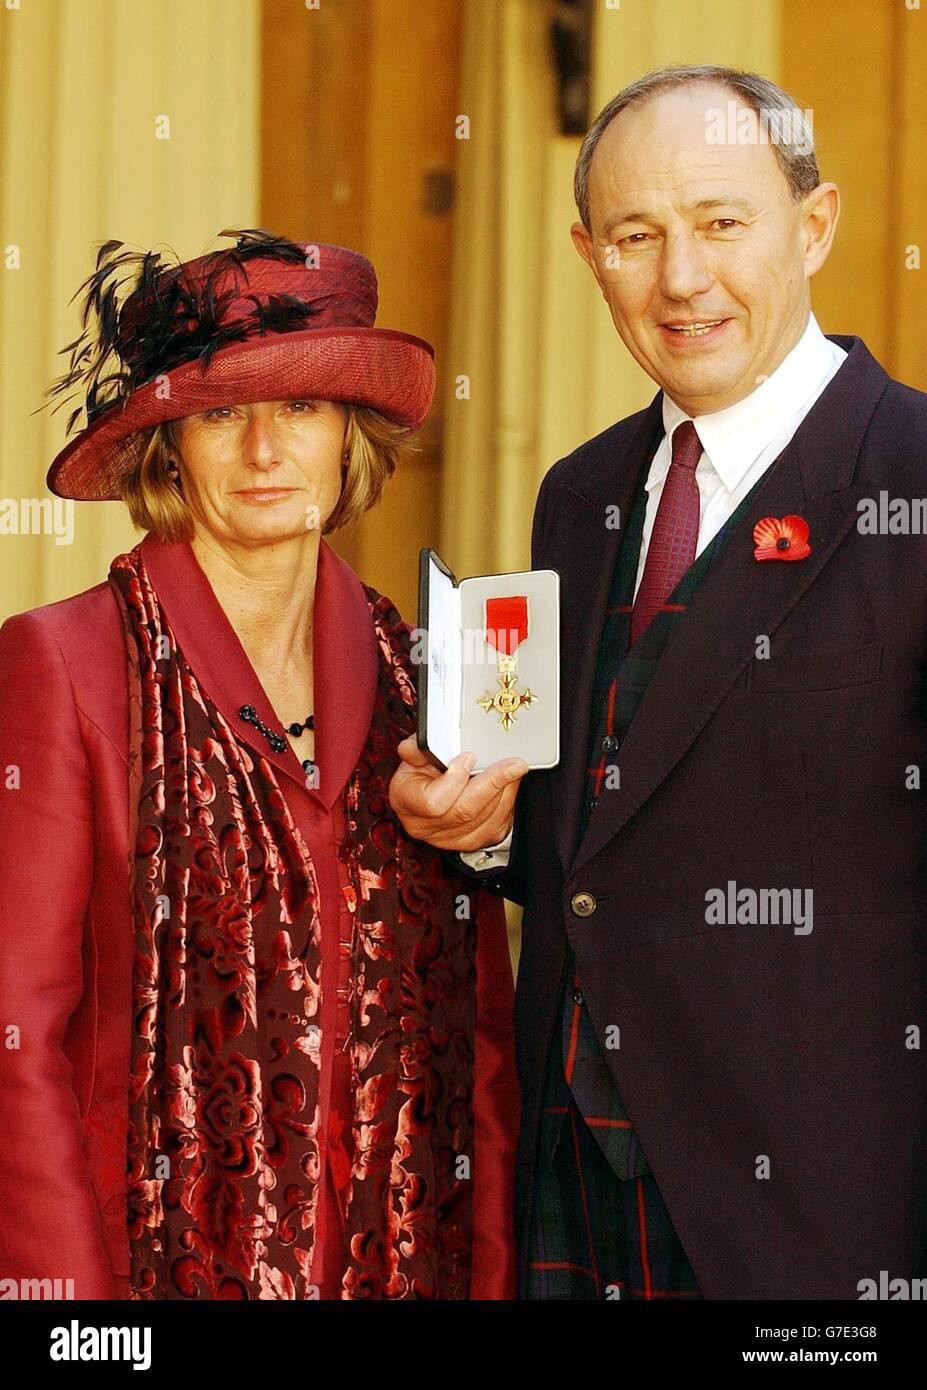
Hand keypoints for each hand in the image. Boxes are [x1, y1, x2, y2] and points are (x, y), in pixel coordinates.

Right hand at [389, 735, 529, 850]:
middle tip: (512, 764)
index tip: (469, 757)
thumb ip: (418, 747)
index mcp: (405, 801)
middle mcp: (424, 826)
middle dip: (492, 784)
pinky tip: (509, 785)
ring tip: (512, 769)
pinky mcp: (472, 841)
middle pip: (465, 811)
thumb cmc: (422, 771)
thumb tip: (423, 743)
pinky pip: (497, 824)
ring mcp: (448, 839)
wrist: (429, 792)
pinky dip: (508, 802)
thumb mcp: (416, 753)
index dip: (454, 780)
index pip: (433, 802)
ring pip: (485, 819)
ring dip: (505, 792)